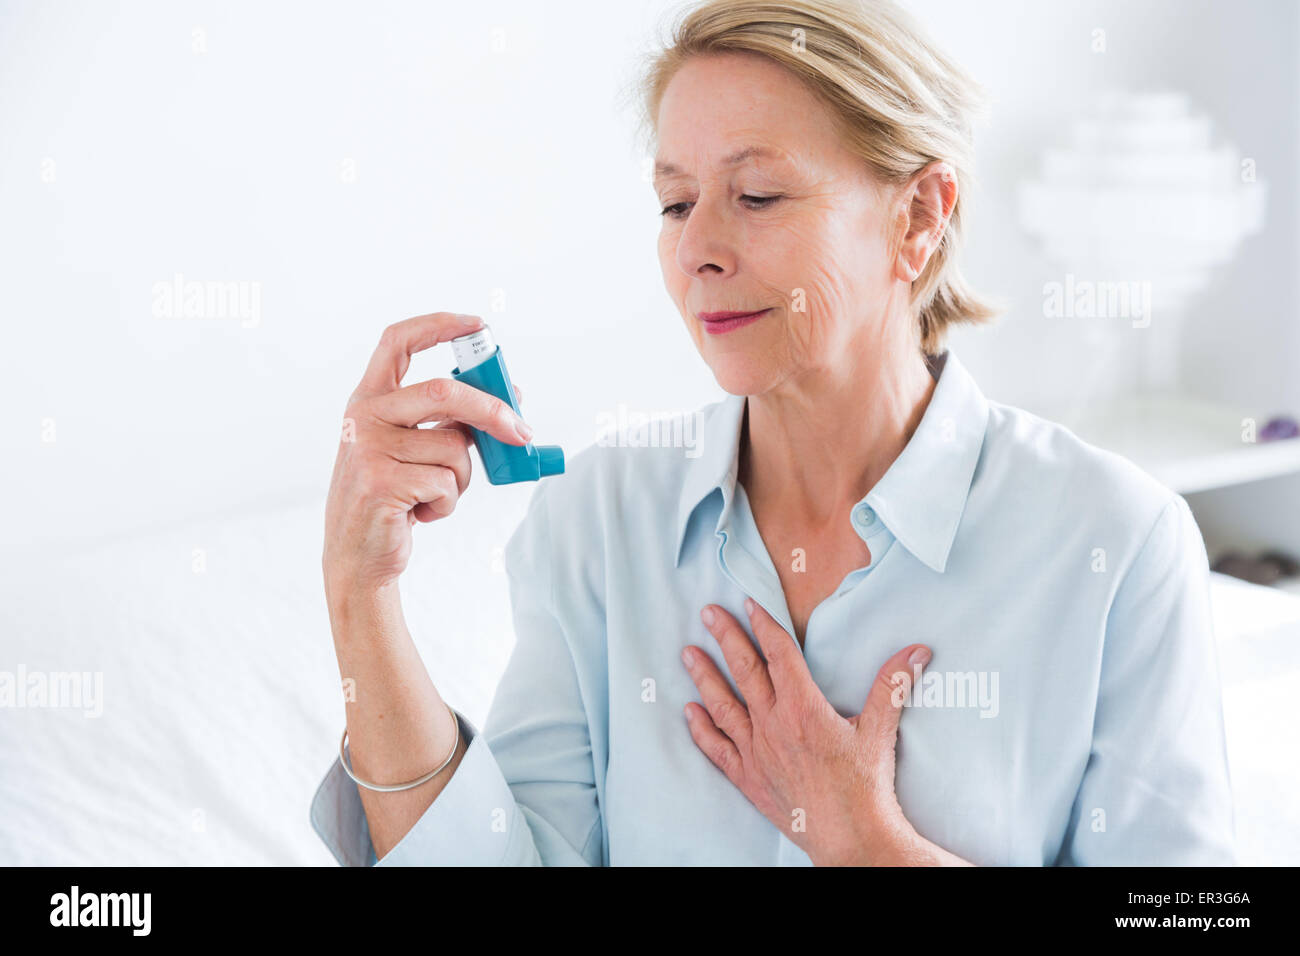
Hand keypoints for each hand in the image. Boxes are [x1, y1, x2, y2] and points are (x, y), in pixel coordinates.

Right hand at [323, 312, 530, 598]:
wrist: (356, 556)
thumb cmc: (393, 499)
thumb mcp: (414, 450)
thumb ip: (450, 421)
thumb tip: (512, 398)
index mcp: (369, 399)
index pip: (397, 341)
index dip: (439, 325)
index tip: (477, 325)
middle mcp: (362, 416)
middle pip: (444, 392)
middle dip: (493, 411)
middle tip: (523, 433)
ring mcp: (367, 449)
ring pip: (453, 448)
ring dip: (461, 479)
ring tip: (432, 495)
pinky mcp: (380, 483)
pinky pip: (446, 483)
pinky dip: (447, 504)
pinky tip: (419, 514)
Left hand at [681, 596, 955, 865]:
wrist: (850, 837)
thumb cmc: (866, 786)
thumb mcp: (881, 730)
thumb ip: (894, 685)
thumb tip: (916, 650)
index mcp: (803, 708)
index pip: (778, 655)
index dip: (763, 625)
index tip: (748, 603)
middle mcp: (773, 726)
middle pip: (744, 671)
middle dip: (725, 637)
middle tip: (707, 613)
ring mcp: (757, 752)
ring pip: (723, 705)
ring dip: (704, 677)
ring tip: (687, 653)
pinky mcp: (749, 778)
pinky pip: (718, 749)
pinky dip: (702, 729)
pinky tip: (689, 712)